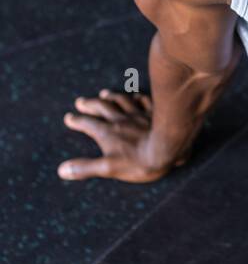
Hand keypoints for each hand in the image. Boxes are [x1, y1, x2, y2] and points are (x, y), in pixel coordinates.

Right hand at [57, 89, 195, 182]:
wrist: (168, 148)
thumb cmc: (138, 161)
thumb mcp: (108, 168)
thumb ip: (85, 168)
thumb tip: (62, 170)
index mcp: (107, 132)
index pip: (87, 124)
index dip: (77, 121)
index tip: (69, 117)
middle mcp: (120, 119)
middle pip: (102, 108)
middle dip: (90, 104)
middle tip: (81, 101)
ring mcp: (138, 114)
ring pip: (121, 101)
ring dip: (111, 97)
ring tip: (104, 93)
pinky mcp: (154, 113)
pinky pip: (144, 101)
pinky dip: (138, 97)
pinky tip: (136, 96)